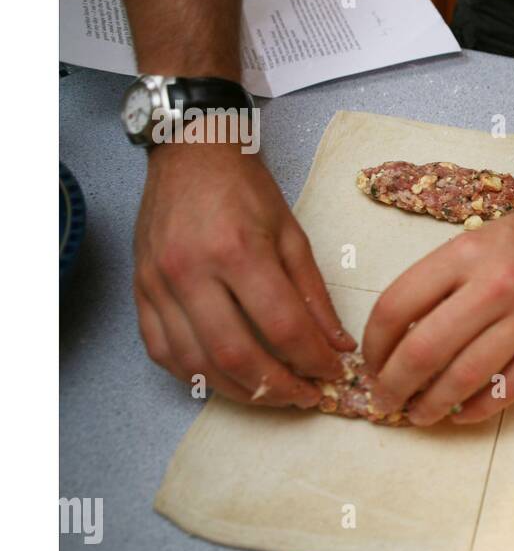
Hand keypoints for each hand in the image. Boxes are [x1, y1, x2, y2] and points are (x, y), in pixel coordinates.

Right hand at [133, 140, 354, 406]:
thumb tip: (338, 345)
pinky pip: (162, 352)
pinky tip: (226, 380)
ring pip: (197, 363)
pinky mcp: (139, 291)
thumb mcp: (292, 234)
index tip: (333, 373)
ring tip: (272, 395)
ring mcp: (157, 284)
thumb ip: (315, 295)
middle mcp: (190, 272)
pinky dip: (196, 375)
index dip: (313, 360)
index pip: (282, 327)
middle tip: (305, 396)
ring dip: (239, 391)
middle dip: (278, 387)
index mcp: (237, 252)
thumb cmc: (244, 189)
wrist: (189, 154)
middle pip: (236, 355)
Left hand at [363, 190, 513, 425]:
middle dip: (393, 385)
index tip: (370, 363)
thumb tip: (396, 339)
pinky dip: (478, 408)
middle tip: (383, 401)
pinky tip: (460, 414)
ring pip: (465, 377)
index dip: (374, 344)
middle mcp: (495, 286)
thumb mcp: (474, 243)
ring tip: (417, 415)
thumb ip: (438, 284)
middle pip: (424, 350)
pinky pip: (509, 388)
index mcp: (464, 255)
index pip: (397, 307)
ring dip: (431, 405)